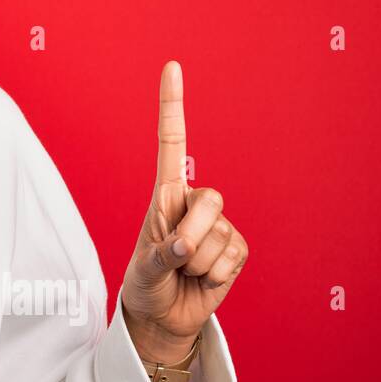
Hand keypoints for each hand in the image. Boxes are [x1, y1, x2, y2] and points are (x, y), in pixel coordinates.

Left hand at [120, 60, 248, 363]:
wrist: (163, 314)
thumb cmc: (145, 283)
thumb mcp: (143, 269)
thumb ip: (162, 255)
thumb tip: (185, 245)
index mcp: (165, 195)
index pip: (172, 142)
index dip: (173, 105)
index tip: (172, 67)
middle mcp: (194, 203)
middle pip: (212, 199)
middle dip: (193, 233)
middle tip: (176, 257)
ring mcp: (219, 226)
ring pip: (220, 237)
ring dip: (199, 263)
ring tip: (185, 271)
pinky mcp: (237, 249)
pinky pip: (233, 258)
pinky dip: (215, 276)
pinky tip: (204, 278)